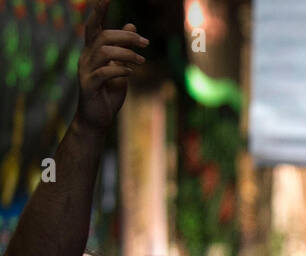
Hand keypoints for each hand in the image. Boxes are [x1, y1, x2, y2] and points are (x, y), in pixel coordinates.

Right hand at [75, 0, 147, 133]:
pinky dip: (120, 69)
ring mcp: (85, 71)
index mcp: (92, 52)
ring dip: (127, 54)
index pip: (93, 26)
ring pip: (104, 52)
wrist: (97, 119)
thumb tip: (131, 25)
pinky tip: (131, 73)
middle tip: (146, 43)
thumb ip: (124, 48)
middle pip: (103, 37)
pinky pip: (105, 72)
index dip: (98, 11)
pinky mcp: (89, 85)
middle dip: (126, 37)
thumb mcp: (120, 67)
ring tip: (141, 60)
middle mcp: (86, 58)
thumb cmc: (108, 93)